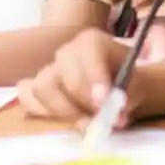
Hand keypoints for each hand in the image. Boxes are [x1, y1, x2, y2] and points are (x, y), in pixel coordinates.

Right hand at [16, 28, 144, 125]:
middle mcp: (66, 52)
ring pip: (41, 88)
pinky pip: (27, 97)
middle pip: (61, 74)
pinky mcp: (37, 86)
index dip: (93, 79)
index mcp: (91, 42)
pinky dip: (40, 110)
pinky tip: (62, 120)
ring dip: (62, 110)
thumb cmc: (126, 78)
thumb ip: (127, 97)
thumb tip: (115, 115)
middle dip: (78, 102)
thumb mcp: (136, 83)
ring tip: (84, 123)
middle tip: (97, 122)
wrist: (116, 78)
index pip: (86, 54)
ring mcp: (49, 69)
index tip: (103, 103)